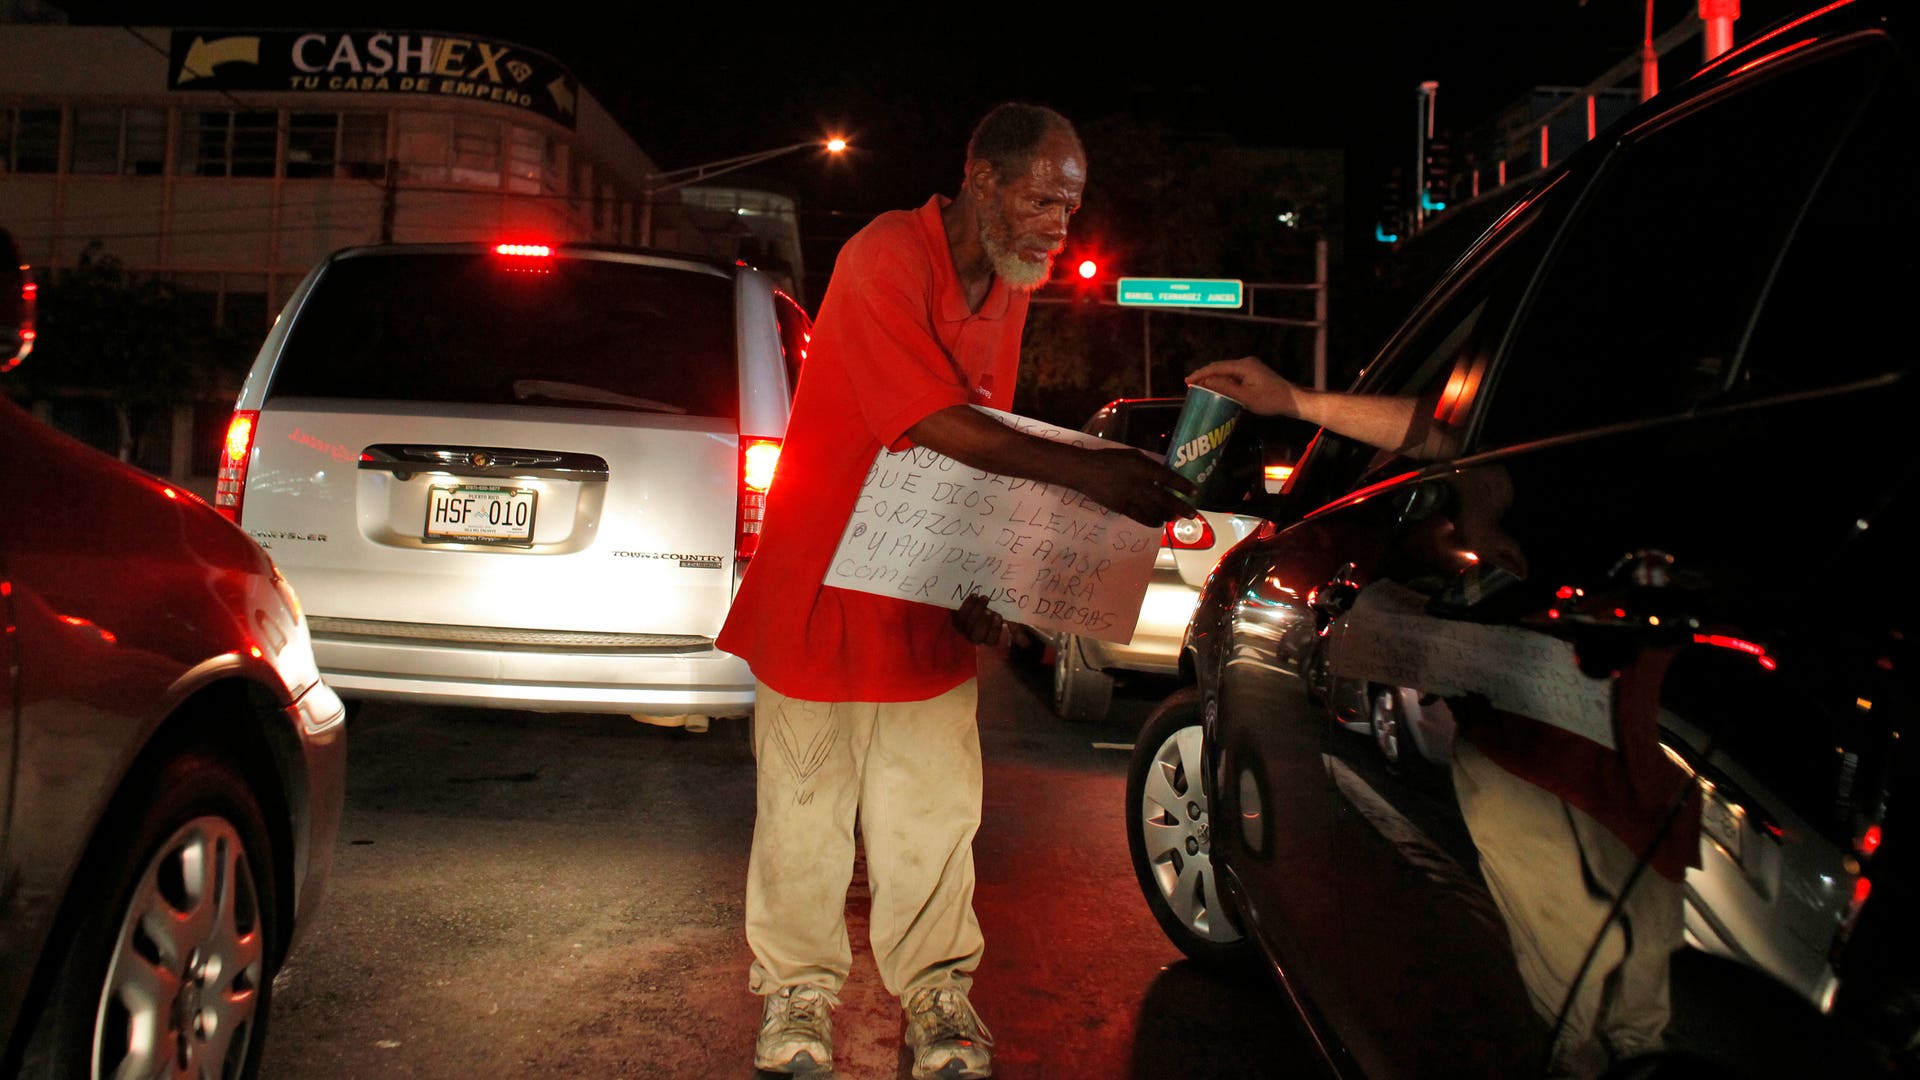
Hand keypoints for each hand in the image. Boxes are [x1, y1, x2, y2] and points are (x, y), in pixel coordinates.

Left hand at [952, 593, 1033, 647]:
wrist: (981, 603)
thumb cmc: (997, 614)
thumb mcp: (1009, 621)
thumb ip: (1016, 630)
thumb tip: (1026, 644)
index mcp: (989, 640)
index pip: (991, 640)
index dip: (994, 630)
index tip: (999, 616)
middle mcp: (975, 638)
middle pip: (977, 635)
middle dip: (983, 622)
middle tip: (990, 608)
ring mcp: (964, 630)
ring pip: (967, 625)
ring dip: (974, 611)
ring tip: (982, 598)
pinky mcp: (956, 620)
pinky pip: (959, 616)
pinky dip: (966, 606)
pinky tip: (973, 596)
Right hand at [1073, 448, 1197, 526]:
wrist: (1086, 471)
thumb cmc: (1110, 459)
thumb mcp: (1132, 455)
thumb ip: (1148, 463)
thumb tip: (1162, 472)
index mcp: (1143, 467)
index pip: (1168, 477)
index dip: (1183, 486)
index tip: (1195, 492)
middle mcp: (1140, 483)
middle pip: (1165, 498)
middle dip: (1180, 507)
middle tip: (1192, 514)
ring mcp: (1131, 497)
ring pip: (1154, 510)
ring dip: (1166, 515)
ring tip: (1173, 518)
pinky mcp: (1122, 507)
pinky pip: (1140, 517)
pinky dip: (1151, 521)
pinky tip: (1158, 523)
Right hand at [1186, 356, 1303, 417]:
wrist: (1292, 400)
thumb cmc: (1270, 401)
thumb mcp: (1245, 398)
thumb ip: (1225, 388)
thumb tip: (1206, 381)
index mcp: (1244, 366)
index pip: (1217, 367)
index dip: (1201, 374)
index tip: (1188, 381)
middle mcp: (1246, 362)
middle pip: (1220, 367)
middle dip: (1205, 375)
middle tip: (1190, 385)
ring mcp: (1250, 367)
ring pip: (1226, 370)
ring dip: (1213, 378)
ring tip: (1200, 386)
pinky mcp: (1253, 373)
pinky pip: (1233, 374)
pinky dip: (1223, 380)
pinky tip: (1216, 387)